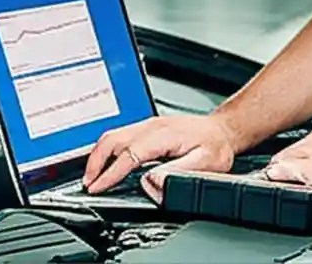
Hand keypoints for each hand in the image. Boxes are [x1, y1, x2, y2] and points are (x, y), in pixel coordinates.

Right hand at [82, 115, 237, 197]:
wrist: (223, 130)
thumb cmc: (216, 146)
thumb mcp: (205, 163)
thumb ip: (176, 172)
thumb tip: (150, 182)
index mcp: (163, 135)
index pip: (128, 154)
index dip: (110, 173)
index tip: (97, 187)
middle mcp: (152, 126)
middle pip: (112, 140)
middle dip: (94, 163)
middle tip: (88, 184)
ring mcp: (148, 124)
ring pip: (112, 136)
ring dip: (97, 155)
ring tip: (91, 177)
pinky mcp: (147, 127)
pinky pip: (119, 135)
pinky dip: (106, 150)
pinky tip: (105, 162)